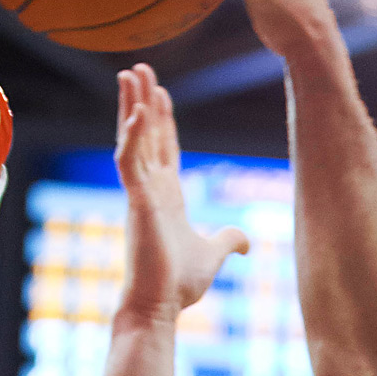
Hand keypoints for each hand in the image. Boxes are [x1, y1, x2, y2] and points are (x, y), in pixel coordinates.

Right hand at [113, 63, 247, 321]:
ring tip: (130, 73)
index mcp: (166, 196)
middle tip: (138, 68)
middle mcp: (150, 189)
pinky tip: (137, 111)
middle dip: (142, 100)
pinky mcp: (136, 202)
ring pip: (133, 138)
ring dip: (131, 105)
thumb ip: (229, 240)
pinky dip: (132, 136)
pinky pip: (129, 162)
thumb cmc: (178, 285)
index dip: (161, 120)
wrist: (159, 307)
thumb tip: (247, 241)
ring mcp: (140, 193)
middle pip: (145, 134)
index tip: (159, 93)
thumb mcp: (213, 255)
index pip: (163, 147)